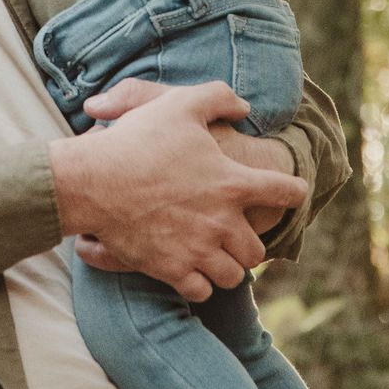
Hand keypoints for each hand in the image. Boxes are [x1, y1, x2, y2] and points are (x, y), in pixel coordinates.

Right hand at [47, 80, 304, 303]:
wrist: (94, 181)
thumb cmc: (137, 140)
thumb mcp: (180, 103)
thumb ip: (218, 98)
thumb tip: (243, 107)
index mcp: (232, 183)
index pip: (284, 192)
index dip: (293, 191)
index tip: (293, 193)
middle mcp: (222, 222)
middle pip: (256, 249)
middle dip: (249, 243)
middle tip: (236, 235)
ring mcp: (198, 250)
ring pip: (232, 275)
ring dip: (226, 266)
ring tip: (215, 256)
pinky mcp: (172, 270)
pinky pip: (201, 291)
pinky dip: (199, 284)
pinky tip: (190, 271)